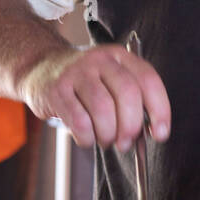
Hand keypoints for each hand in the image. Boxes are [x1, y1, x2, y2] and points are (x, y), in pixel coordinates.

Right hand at [19, 44, 170, 150]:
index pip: (148, 80)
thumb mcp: (110, 79)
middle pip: (128, 94)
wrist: (40, 68)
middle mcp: (100, 60)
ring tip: (105, 139)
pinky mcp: (57, 90)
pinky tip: (87, 137)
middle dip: (131, 127)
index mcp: (120, 57)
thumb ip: (132, 100)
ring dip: (108, 134)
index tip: (160, 133)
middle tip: (126, 143)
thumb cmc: (84, 82)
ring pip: (103, 109)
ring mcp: (77, 73)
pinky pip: (79, 121)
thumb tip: (151, 131)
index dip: (159, 110)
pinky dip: (87, 138)